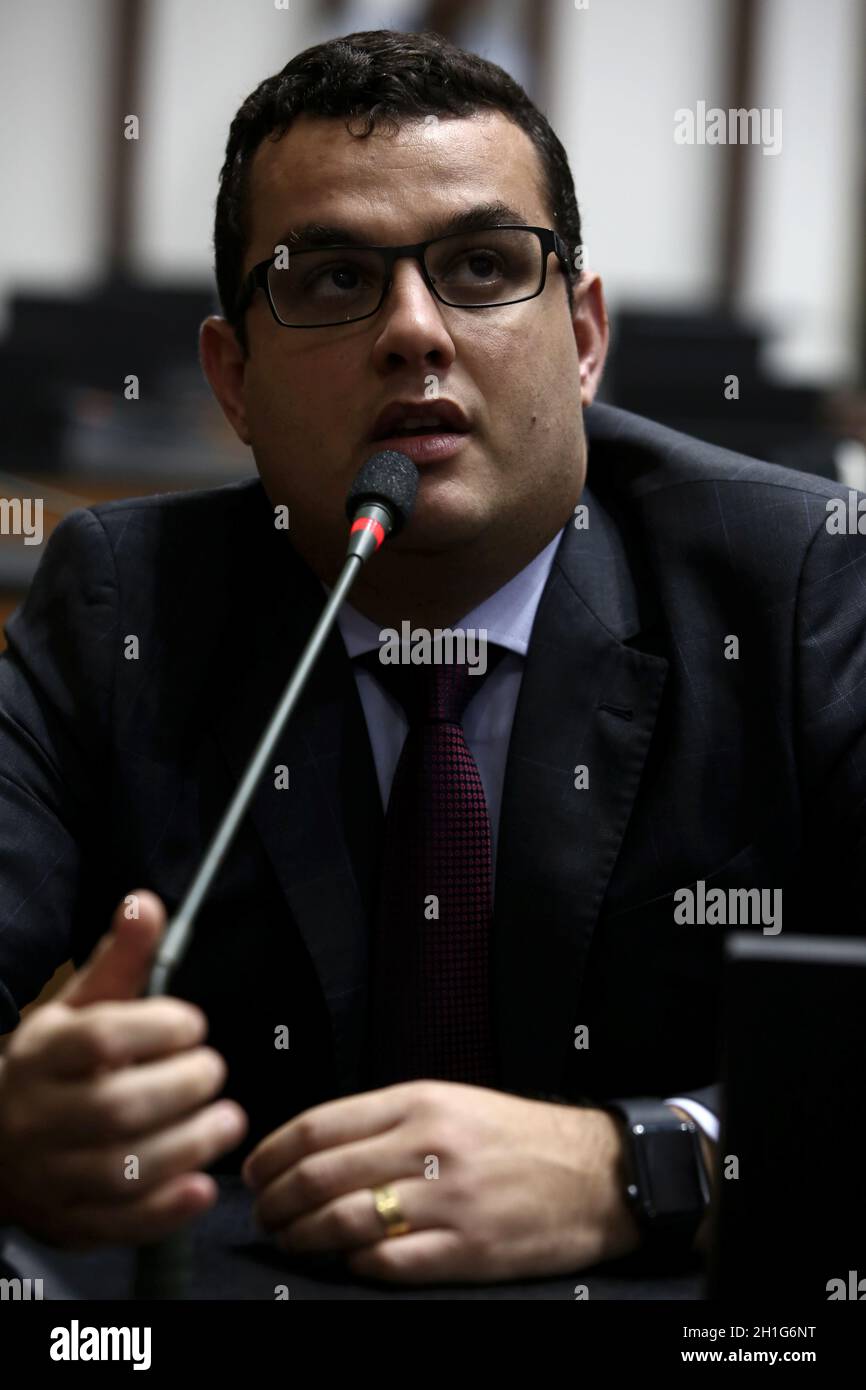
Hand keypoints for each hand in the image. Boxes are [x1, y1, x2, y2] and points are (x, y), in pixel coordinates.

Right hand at [0, 889, 246, 1248]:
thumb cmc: (52, 1067)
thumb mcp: (77, 1008)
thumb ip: (120, 960)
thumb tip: (147, 903)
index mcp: (41, 1056)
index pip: (100, 1040)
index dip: (158, 1029)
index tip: (194, 1024)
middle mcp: (38, 1117)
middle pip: (116, 1108)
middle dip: (182, 1088)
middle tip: (213, 1072)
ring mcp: (49, 1176)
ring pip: (122, 1171)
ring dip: (188, 1146)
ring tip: (226, 1120)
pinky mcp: (68, 1223)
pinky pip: (118, 1224)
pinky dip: (166, 1209)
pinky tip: (200, 1185)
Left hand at [242, 1080, 641, 1283]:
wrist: (595, 1172)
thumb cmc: (516, 1137)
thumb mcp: (449, 1102)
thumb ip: (385, 1119)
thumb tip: (312, 1146)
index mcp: (420, 1102)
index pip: (319, 1125)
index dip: (273, 1153)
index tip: (254, 1171)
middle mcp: (430, 1145)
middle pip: (322, 1176)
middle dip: (277, 1201)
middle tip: (265, 1215)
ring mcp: (449, 1200)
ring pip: (346, 1221)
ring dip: (304, 1236)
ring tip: (293, 1242)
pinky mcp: (469, 1249)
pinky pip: (389, 1263)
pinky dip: (356, 1266)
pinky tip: (348, 1263)